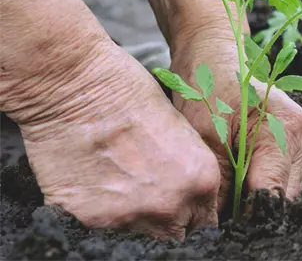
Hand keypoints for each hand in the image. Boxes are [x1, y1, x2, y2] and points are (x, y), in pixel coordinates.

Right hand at [8, 36, 219, 240]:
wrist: (77, 86)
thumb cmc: (131, 92)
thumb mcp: (181, 129)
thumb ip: (189, 169)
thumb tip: (188, 192)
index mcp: (201, 180)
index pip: (206, 221)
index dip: (192, 212)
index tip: (181, 205)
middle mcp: (170, 205)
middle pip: (175, 234)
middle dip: (167, 219)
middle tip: (149, 194)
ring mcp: (130, 216)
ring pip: (139, 234)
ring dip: (133, 215)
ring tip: (119, 182)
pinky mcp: (90, 219)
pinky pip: (101, 229)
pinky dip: (99, 211)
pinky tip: (94, 181)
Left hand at [170, 27, 301, 209]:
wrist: (213, 52)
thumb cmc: (207, 83)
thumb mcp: (206, 135)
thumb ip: (220, 182)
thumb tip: (220, 223)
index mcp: (285, 130)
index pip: (272, 194)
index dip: (247, 215)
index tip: (222, 222)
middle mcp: (301, 137)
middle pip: (282, 196)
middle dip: (252, 209)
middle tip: (220, 211)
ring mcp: (300, 140)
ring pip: (282, 190)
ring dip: (255, 197)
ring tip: (225, 194)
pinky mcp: (291, 143)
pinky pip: (278, 176)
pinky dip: (257, 184)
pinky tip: (235, 180)